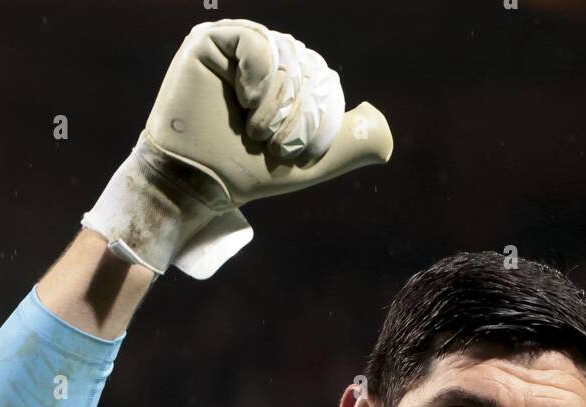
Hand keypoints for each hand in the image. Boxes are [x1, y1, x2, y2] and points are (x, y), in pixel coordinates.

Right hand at [82, 19, 392, 277]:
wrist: (201, 185)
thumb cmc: (246, 174)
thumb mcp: (309, 163)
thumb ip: (349, 145)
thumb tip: (384, 135)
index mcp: (283, 76)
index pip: (321, 79)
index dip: (316, 118)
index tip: (289, 152)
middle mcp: (260, 56)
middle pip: (305, 66)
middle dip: (296, 115)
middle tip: (269, 144)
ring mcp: (234, 46)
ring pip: (285, 55)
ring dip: (277, 103)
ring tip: (254, 130)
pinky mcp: (208, 41)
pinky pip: (256, 42)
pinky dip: (259, 77)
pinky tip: (244, 99)